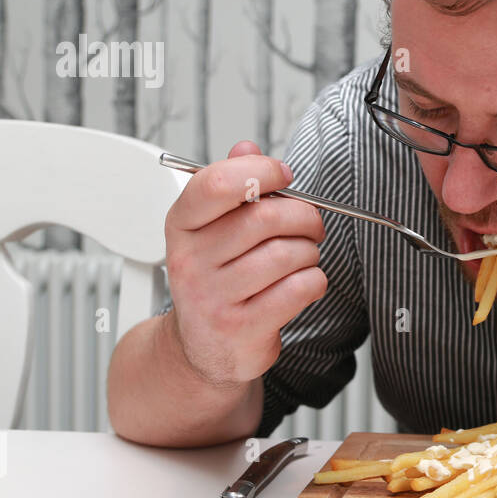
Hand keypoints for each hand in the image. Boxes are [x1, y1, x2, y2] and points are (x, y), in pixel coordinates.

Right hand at [164, 140, 327, 386]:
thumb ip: (231, 186)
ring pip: (287, 253)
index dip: (261, 170)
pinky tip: (303, 283)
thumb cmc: (216, 281)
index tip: (283, 176)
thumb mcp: (212, 230)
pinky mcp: (242, 328)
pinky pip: (299, 288)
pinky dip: (314, 281)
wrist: (202, 350)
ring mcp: (213, 298)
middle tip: (310, 225)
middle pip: (265, 218)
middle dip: (303, 216)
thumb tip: (247, 147)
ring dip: (310, 252)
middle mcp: (191, 261)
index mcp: (181, 226)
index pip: (217, 183)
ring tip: (303, 258)